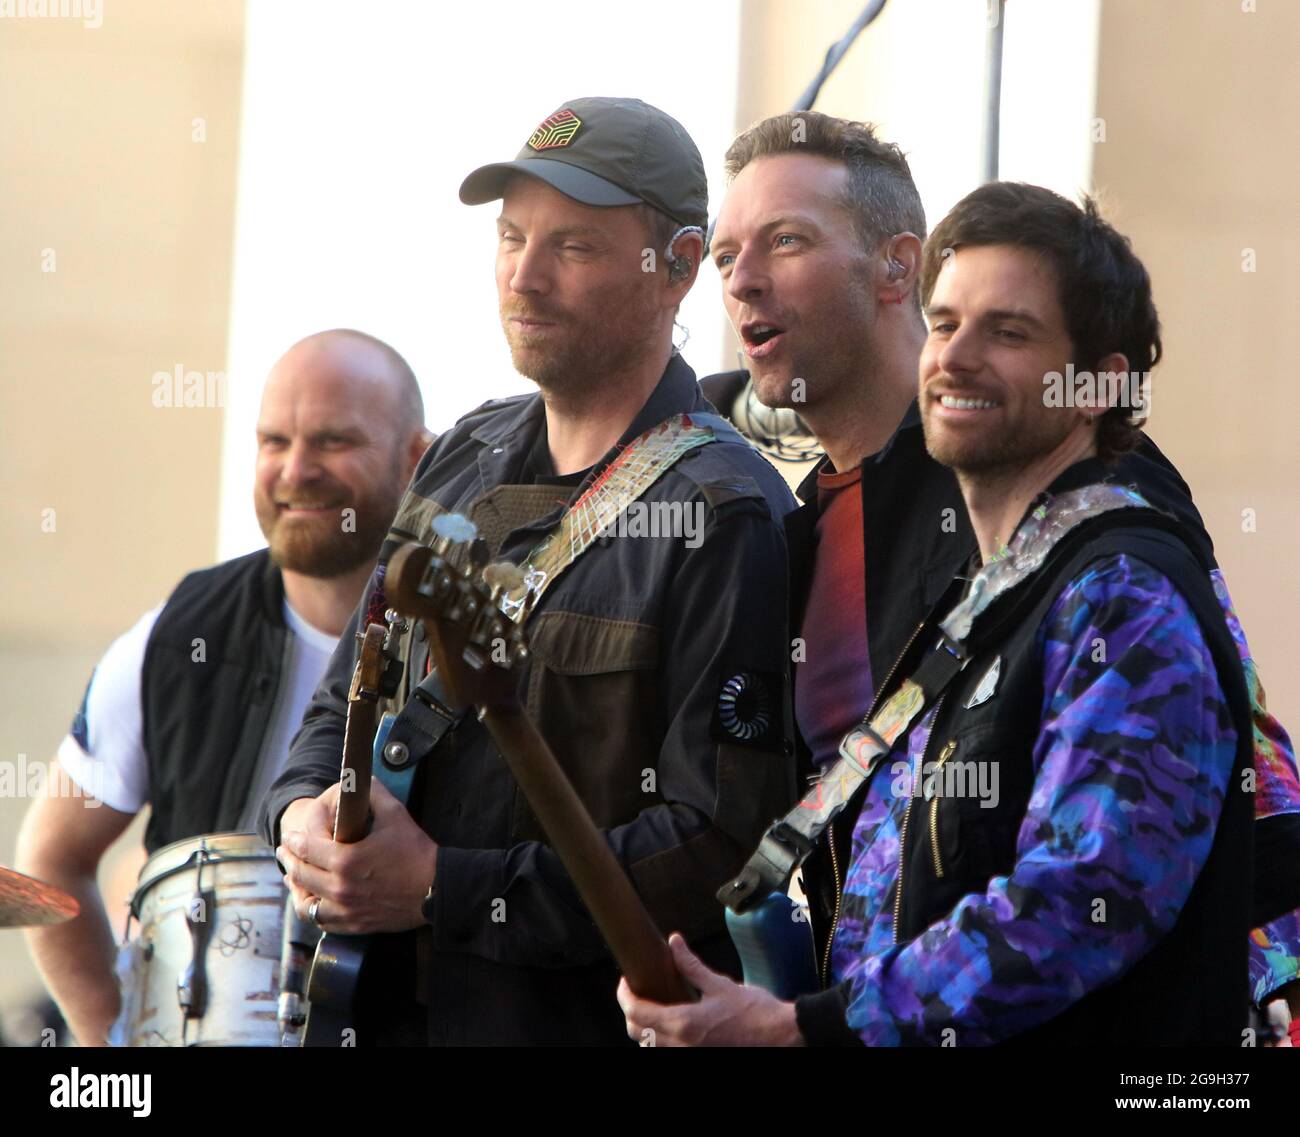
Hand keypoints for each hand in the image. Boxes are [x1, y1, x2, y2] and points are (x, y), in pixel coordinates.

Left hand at [276, 779, 436, 934]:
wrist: (436, 890)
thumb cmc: (417, 853)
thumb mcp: (395, 815)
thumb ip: (373, 793)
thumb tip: (360, 778)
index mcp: (345, 860)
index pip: (307, 848)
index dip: (296, 839)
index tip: (291, 835)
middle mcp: (340, 888)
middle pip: (301, 874)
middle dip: (289, 860)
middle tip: (284, 851)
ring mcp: (346, 910)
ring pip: (305, 902)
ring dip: (296, 887)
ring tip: (292, 878)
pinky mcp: (354, 924)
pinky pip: (321, 921)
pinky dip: (311, 910)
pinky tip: (311, 901)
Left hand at [617, 933, 803, 1046]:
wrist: (780, 1037)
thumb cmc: (755, 1012)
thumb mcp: (720, 984)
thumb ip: (690, 965)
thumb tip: (674, 942)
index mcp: (683, 1024)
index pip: (636, 1012)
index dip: (624, 995)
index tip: (626, 981)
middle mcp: (680, 1046)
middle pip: (636, 1033)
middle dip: (631, 1011)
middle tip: (637, 992)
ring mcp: (688, 1057)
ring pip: (650, 1045)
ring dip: (645, 1027)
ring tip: (655, 1005)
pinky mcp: (698, 1059)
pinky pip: (668, 1051)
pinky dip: (662, 1038)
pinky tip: (673, 1023)